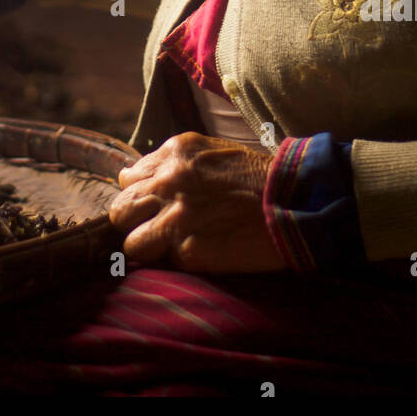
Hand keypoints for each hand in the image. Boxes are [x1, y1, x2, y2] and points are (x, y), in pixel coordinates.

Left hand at [108, 131, 285, 273]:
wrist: (296, 201)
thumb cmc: (258, 177)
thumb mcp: (211, 153)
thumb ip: (172, 164)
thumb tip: (134, 178)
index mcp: (174, 152)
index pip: (129, 179)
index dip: (140, 196)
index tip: (153, 206)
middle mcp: (168, 181)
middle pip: (120, 209)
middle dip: (134, 221)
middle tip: (156, 229)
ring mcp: (176, 217)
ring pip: (130, 243)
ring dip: (148, 248)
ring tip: (173, 248)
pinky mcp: (188, 251)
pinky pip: (164, 263)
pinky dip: (177, 263)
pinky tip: (200, 254)